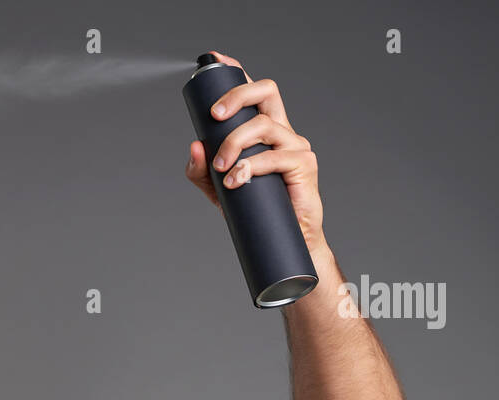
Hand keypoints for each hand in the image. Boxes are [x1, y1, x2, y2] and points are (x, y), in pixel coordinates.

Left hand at [184, 50, 325, 254]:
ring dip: (235, 143)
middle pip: (266, 90)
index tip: (215, 60)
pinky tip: (236, 181)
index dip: (236, 71)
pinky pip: (275, 156)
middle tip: (215, 117)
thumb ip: (202, 170)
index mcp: (263, 130)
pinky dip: (251, 167)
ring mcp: (295, 145)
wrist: (284, 239)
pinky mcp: (304, 165)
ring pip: (264, 125)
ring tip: (222, 169)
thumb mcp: (218, 190)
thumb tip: (194, 146)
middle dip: (238, 96)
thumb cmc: (254, 209)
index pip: (253, 91)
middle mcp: (282, 130)